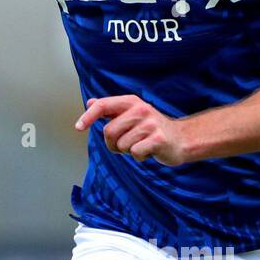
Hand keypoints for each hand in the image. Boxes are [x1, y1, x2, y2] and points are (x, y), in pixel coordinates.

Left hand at [75, 95, 189, 165]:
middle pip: (109, 131)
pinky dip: (139, 157)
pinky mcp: (158, 139)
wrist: (181, 139)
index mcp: (131, 102)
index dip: (88, 116)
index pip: (103, 105)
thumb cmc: (151, 129)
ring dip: (128, 151)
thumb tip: (90, 102)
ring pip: (122, 145)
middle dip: (114, 144)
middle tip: (127, 143)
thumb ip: (111, 109)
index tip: (78, 127)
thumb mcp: (131, 115)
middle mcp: (140, 109)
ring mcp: (150, 124)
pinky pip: (135, 153)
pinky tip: (149, 151)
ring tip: (141, 145)